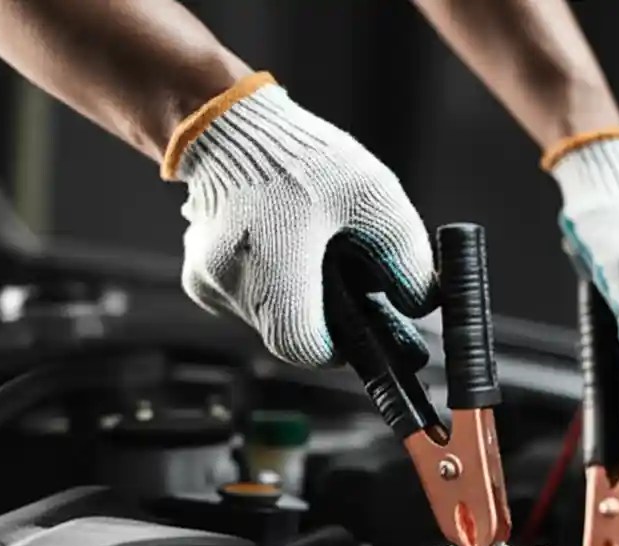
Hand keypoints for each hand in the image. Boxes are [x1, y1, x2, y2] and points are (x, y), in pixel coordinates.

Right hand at [175, 76, 436, 367]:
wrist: (229, 125)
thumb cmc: (301, 157)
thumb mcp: (374, 198)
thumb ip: (405, 258)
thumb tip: (420, 305)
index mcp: (270, 272)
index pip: (306, 348)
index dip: (343, 344)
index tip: (365, 324)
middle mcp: (230, 288)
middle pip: (289, 332)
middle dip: (325, 313)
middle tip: (352, 278)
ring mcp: (207, 285)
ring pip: (269, 315)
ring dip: (299, 295)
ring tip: (317, 248)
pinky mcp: (198, 276)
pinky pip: (248, 297)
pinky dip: (273, 281)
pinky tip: (285, 245)